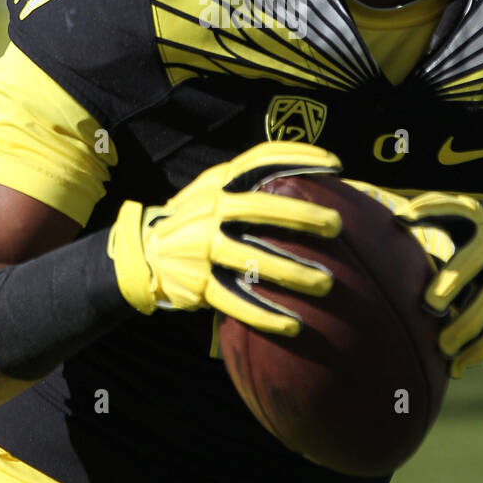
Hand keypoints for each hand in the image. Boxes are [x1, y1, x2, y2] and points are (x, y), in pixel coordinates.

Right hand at [108, 142, 342, 335]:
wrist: (146, 254)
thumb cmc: (198, 220)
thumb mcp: (215, 190)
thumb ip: (252, 185)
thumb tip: (315, 183)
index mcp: (218, 182)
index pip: (260, 160)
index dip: (297, 157)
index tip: (334, 165)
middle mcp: (210, 210)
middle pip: (259, 208)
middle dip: (301, 215)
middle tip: (337, 225)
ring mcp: (202, 247)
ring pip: (251, 259)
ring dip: (291, 272)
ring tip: (326, 283)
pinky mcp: (198, 284)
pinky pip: (236, 302)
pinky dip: (265, 315)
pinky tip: (294, 326)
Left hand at [344, 181, 482, 376]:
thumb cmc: (458, 267)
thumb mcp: (446, 245)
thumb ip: (417, 241)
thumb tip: (367, 230)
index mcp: (474, 225)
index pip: (457, 208)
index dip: (431, 208)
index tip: (400, 218)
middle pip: (477, 257)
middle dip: (453, 280)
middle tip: (428, 306)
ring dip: (467, 325)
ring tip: (441, 347)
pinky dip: (479, 350)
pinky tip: (455, 367)